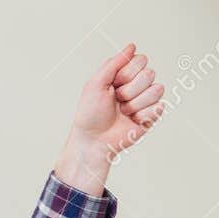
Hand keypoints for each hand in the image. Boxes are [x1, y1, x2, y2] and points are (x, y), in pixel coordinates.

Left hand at [55, 43, 164, 194]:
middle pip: (149, 73)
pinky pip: (158, 106)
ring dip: (135, 103)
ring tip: (123, 111)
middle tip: (116, 100)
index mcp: (124, 75)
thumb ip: (113, 63)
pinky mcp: (152, 114)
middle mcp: (138, 84)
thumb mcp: (95, 84)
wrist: (93, 140)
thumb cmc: (90, 114)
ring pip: (156, 89)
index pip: (141, 60)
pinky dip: (141, 115)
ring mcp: (146, 99)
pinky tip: (131, 120)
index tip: (112, 85)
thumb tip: (132, 46)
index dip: (126, 73)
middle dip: (128, 89)